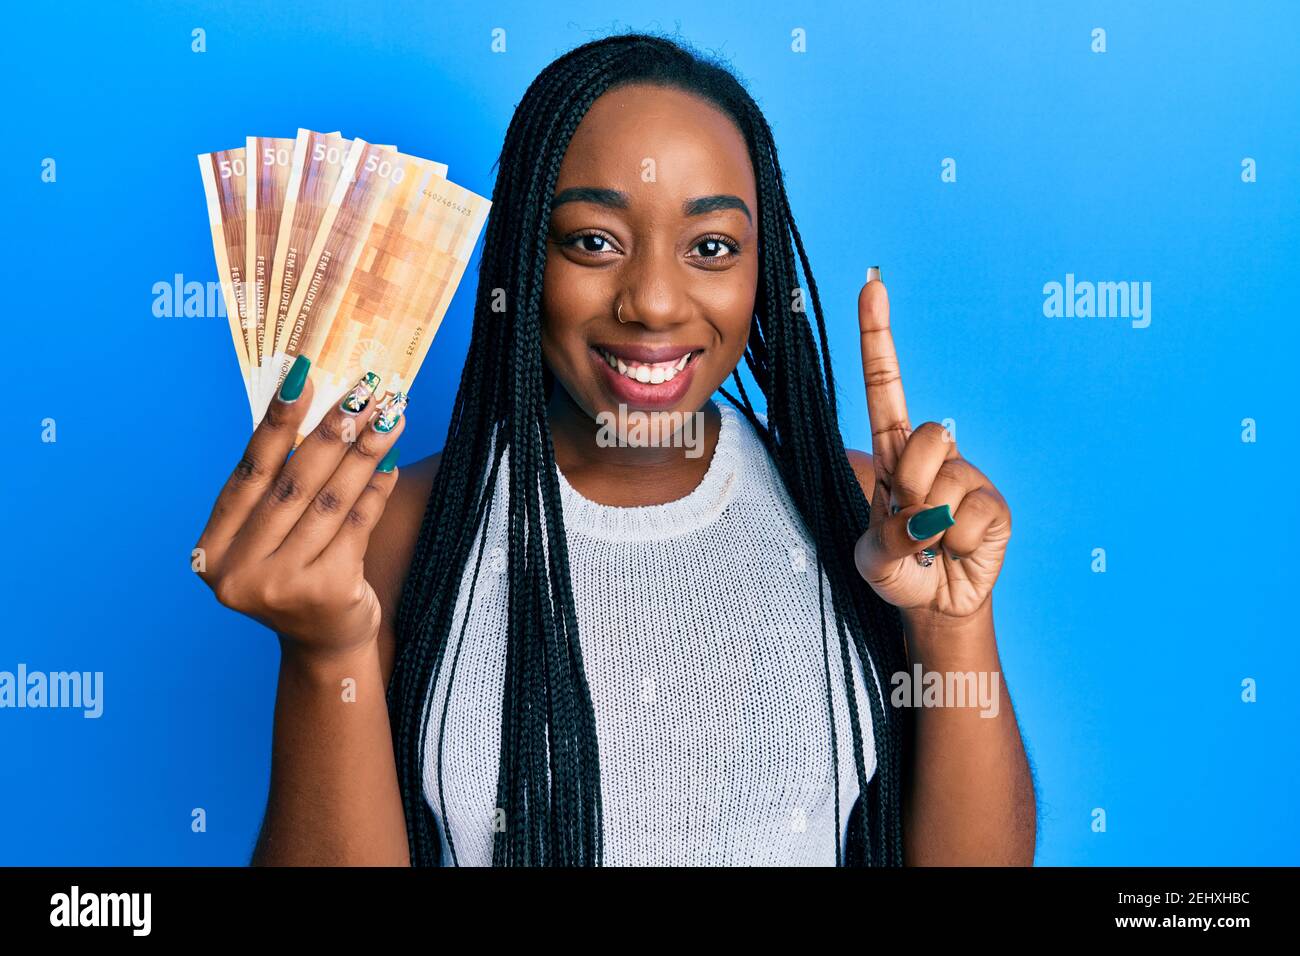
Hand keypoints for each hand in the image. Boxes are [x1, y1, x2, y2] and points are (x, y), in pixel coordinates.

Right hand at [193, 359, 405, 657]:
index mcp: (213, 548)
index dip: (276, 422)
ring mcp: (279, 586)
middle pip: (293, 483)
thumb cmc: (299, 574)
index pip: (249, 472)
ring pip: (329, 502)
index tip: (302, 376)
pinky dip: (376, 490)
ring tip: (391, 416)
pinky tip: (391, 462)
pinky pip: (357, 526)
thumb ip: (281, 486)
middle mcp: (237, 571)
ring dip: (364, 453)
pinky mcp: (324, 592)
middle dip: (333, 430)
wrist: (326, 644)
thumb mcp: (274, 536)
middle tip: (364, 390)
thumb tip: (323, 406)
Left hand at [852, 269, 1010, 623]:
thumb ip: (884, 537)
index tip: (873, 287)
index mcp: (893, 453)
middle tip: (910, 525)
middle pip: (925, 437)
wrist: (935, 605)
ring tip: (932, 543)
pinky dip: (958, 543)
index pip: (884, 387)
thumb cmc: (898, 570)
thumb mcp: (870, 558)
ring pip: (947, 480)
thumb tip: (928, 515)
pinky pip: (972, 515)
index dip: (877, 338)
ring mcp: (967, 477)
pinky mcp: (995, 506)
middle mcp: (933, 456)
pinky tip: (957, 551)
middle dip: (912, 487)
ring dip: (932, 524)